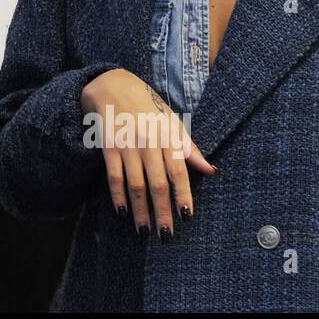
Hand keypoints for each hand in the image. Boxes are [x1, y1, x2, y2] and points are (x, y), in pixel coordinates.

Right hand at [79, 68, 216, 237]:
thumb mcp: (171, 120)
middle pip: (157, 182)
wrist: (112, 84)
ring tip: (145, 230)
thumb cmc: (147, 105)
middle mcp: (148, 140)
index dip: (183, 195)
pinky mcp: (108, 146)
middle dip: (162, 211)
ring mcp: (127, 144)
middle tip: (166, 235)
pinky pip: (114, 176)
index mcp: (167, 134)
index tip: (187, 217)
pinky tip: (122, 212)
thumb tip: (211, 170)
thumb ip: (188, 146)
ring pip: (135, 183)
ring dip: (140, 210)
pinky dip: (118, 196)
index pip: (179, 170)